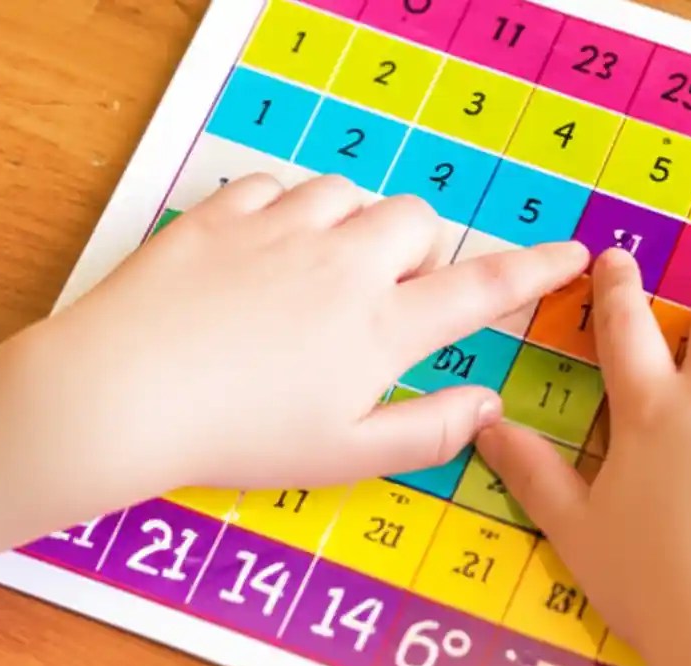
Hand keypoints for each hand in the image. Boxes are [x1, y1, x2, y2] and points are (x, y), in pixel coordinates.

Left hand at [20, 173, 587, 496]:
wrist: (120, 394)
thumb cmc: (237, 438)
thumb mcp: (344, 456)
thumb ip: (428, 430)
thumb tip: (488, 405)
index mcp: (382, 327)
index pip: (482, 288)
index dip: (535, 269)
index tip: (570, 251)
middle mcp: (344, 264)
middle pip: (417, 222)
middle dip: (420, 251)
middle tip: (389, 295)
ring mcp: (283, 230)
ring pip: (351, 193)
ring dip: (356, 223)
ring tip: (327, 267)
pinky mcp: (224, 214)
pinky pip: (279, 185)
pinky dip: (290, 208)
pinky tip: (271, 245)